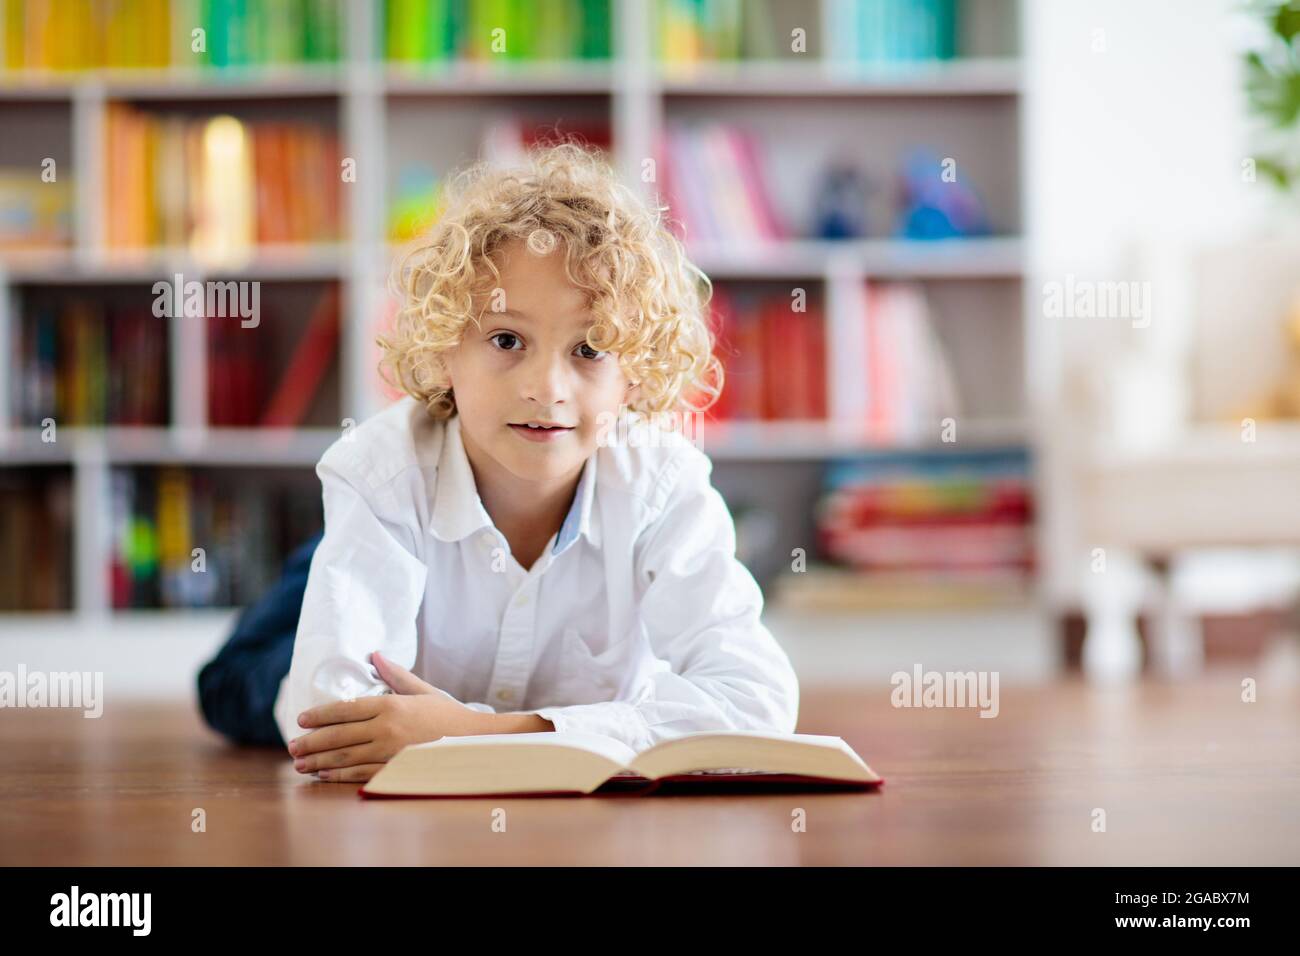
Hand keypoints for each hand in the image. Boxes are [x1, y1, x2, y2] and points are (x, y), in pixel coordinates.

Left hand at [287, 651, 488, 782]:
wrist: (474, 741)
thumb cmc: (447, 714)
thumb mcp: (422, 690)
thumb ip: (395, 675)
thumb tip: (374, 655)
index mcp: (391, 705)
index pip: (345, 709)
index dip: (320, 715)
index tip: (301, 719)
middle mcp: (387, 728)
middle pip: (339, 735)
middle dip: (312, 741)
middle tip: (292, 745)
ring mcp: (390, 751)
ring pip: (345, 757)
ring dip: (318, 761)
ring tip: (299, 763)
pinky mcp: (395, 770)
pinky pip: (360, 774)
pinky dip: (338, 776)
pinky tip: (323, 775)